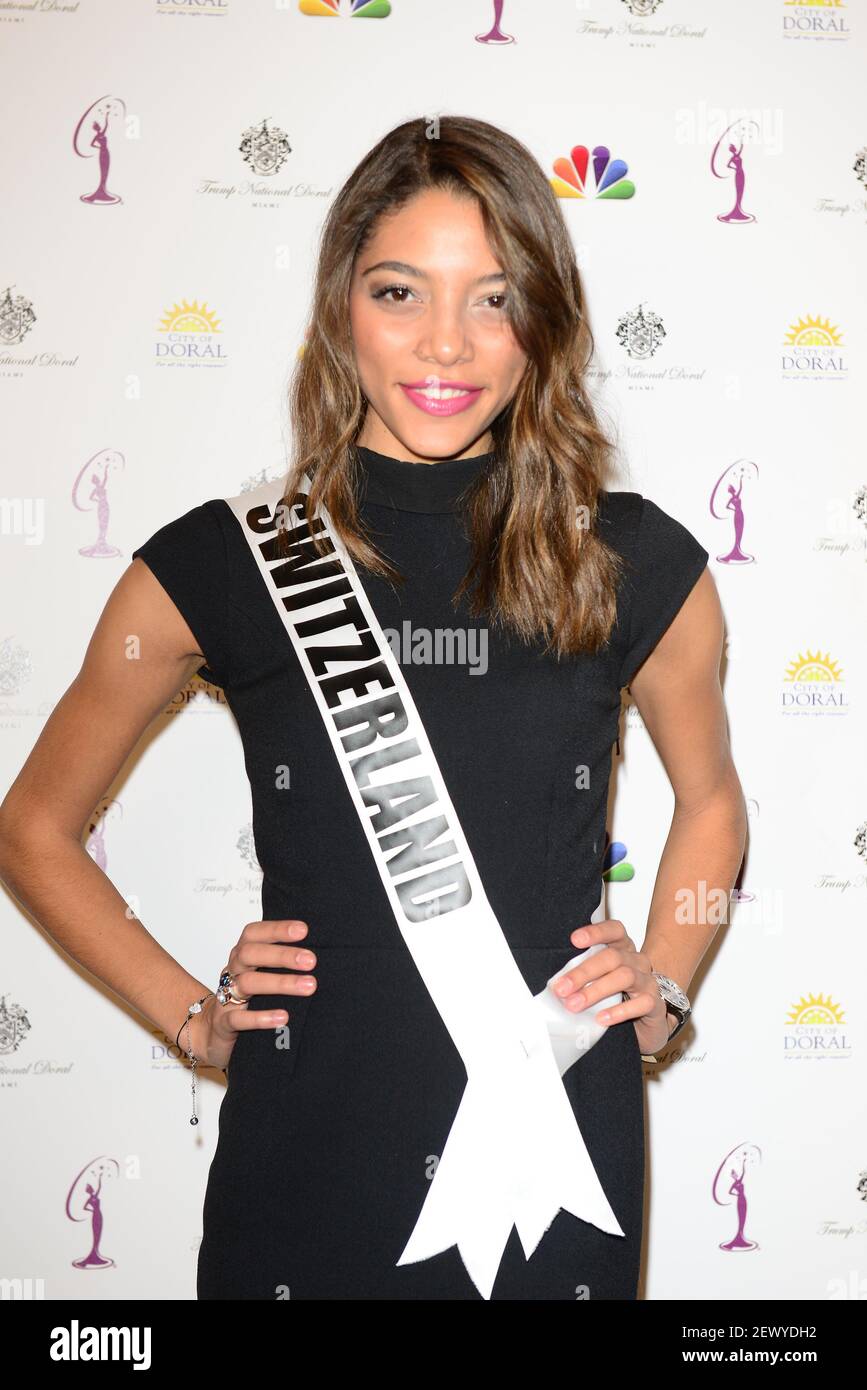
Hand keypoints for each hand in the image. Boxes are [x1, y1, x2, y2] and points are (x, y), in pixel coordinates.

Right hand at [186, 918, 316, 1070]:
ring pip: (247, 983)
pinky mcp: (223, 1024)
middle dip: (282, 955)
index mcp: (243, 956)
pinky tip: (282, 1017)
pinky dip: (260, 1017)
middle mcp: (233, 972)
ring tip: (308, 987)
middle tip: (311, 961)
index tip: (303, 930)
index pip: (254, 934)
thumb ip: (283, 964)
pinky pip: (237, 1018)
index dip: (276, 929)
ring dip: (279, 983)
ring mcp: (225, 997)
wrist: (212, 1033)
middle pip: (250, 954)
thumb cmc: (245, 999)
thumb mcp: (261, 975)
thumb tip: (325, 954)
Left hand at [550, 917, 671, 1058]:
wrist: (648, 1024)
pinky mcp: (655, 1004)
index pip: (614, 930)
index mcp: (622, 948)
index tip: (574, 940)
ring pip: (625, 976)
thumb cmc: (618, 996)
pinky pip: (641, 1003)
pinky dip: (619, 1011)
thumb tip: (555, 983)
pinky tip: (601, 1018)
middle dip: (584, 971)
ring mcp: (648, 981)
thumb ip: (582, 974)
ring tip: (575, 1004)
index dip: (595, 932)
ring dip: (596, 990)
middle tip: (561, 988)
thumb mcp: (599, 980)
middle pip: (612, 957)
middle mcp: (637, 960)